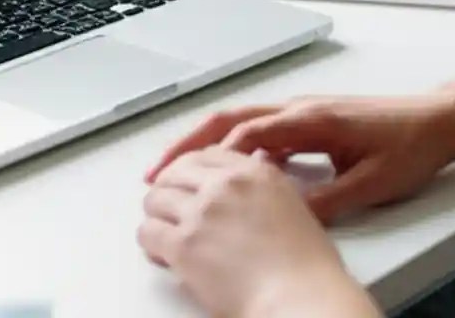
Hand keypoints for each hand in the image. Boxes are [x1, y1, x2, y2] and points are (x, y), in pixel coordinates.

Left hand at [139, 147, 379, 317]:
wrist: (300, 299)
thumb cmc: (307, 268)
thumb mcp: (291, 207)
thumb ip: (260, 189)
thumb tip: (237, 186)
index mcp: (256, 172)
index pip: (207, 154)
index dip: (190, 169)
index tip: (186, 182)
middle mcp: (225, 185)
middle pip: (175, 172)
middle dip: (168, 190)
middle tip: (168, 208)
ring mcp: (202, 212)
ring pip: (155, 199)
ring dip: (157, 216)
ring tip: (164, 232)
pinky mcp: (184, 244)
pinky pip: (148, 232)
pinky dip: (150, 244)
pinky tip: (161, 254)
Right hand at [146, 95, 454, 222]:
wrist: (438, 121)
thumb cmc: (409, 146)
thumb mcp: (371, 182)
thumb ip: (327, 199)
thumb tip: (287, 216)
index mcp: (312, 119)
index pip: (249, 131)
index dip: (213, 155)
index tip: (184, 177)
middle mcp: (300, 109)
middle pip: (230, 118)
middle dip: (189, 143)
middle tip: (158, 170)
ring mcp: (302, 112)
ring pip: (240, 120)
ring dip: (205, 142)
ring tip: (176, 169)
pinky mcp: (308, 121)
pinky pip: (258, 128)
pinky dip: (231, 144)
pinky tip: (222, 170)